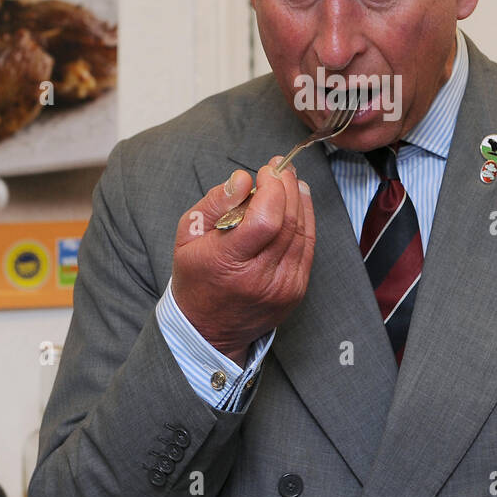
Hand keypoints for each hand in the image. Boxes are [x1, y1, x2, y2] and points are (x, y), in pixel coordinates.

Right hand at [171, 156, 315, 362]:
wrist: (208, 328)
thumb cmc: (196, 275)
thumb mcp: (188, 235)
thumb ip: (215, 202)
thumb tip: (243, 179)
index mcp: (227, 263)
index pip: (265, 220)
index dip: (273, 188)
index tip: (266, 170)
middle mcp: (259, 278)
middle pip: (287, 222)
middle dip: (287, 187)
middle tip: (280, 168)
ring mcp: (282, 287)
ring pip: (302, 232)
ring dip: (299, 200)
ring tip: (290, 180)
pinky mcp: (296, 291)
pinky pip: (308, 247)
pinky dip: (306, 220)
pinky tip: (298, 203)